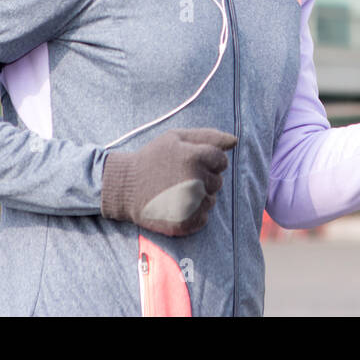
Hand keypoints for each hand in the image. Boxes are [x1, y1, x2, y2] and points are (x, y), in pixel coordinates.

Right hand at [101, 128, 236, 235]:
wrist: (124, 187)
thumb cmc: (152, 158)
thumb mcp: (176, 138)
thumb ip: (208, 136)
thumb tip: (235, 141)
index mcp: (194, 157)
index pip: (222, 161)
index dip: (208, 161)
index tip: (190, 163)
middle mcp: (194, 181)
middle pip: (218, 182)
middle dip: (204, 179)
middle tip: (180, 178)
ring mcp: (189, 204)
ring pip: (211, 201)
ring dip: (199, 197)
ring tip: (176, 191)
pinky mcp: (184, 223)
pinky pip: (204, 219)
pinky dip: (194, 214)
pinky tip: (176, 205)